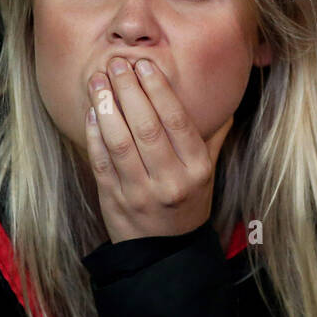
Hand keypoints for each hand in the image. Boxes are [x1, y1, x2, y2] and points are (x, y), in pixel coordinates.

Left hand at [85, 56, 232, 243]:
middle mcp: (170, 180)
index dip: (159, 89)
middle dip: (129, 90)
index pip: (177, 121)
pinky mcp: (114, 200)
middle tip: (117, 64)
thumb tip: (226, 100)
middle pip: (146, 127)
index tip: (145, 64)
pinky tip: (90, 112)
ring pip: (120, 142)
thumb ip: (212, 136)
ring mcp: (140, 192)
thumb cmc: (187, 203)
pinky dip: (94, 135)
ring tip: (98, 80)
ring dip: (106, 107)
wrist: (166, 252)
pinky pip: (101, 162)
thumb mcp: (208, 172)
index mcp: (197, 169)